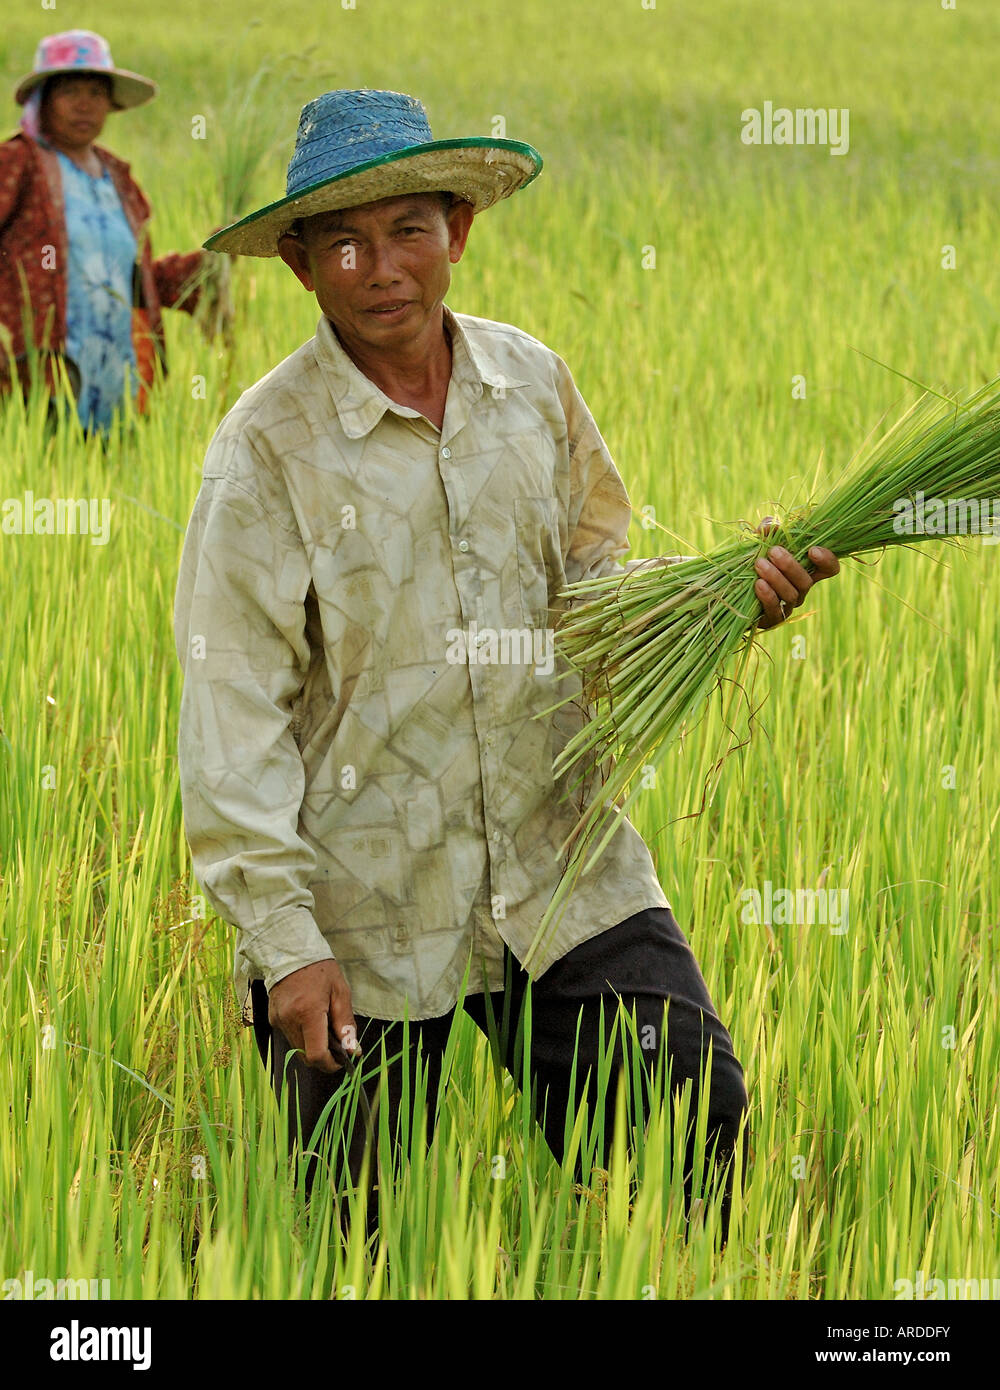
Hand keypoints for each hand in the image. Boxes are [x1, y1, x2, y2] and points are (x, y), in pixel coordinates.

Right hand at [267, 958, 359, 1073]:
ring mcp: (278, 1021)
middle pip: (306, 1056)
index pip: (316, 1055)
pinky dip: (303, 1036)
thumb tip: (353, 1051)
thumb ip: (346, 1025)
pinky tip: (310, 1018)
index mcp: (308, 1013)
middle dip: (324, 1056)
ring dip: (313, 1046)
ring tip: (324, 1025)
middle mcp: (289, 1020)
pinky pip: (290, 1037)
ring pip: (298, 1049)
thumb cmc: (320, 970)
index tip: (342, 1060)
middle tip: (337, 1042)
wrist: (291, 952)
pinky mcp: (273, 1019)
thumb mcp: (340, 993)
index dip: (331, 1064)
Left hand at [753, 516, 839, 629]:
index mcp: (805, 569)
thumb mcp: (760, 539)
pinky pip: (775, 610)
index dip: (827, 560)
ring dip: (776, 578)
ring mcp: (787, 606)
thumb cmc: (752, 558)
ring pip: (792, 595)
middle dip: (791, 566)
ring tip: (759, 564)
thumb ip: (768, 528)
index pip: (829, 569)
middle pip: (807, 582)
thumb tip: (771, 526)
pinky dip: (768, 596)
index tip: (812, 550)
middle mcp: (800, 589)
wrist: (729, 586)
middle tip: (774, 551)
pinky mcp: (772, 619)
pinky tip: (758, 584)